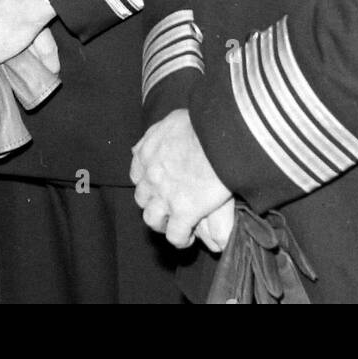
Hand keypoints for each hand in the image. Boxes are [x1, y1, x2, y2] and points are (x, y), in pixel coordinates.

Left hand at [130, 108, 231, 247]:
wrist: (220, 136)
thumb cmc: (201, 123)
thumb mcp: (172, 120)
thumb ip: (155, 134)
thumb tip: (140, 146)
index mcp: (147, 153)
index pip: (137, 175)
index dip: (148, 182)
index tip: (159, 184)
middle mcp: (151, 176)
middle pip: (142, 199)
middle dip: (153, 202)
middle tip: (169, 204)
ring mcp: (165, 196)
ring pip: (152, 220)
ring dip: (162, 223)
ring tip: (176, 223)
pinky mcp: (184, 212)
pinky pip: (175, 235)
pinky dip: (181, 238)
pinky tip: (190, 235)